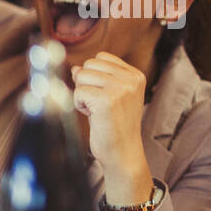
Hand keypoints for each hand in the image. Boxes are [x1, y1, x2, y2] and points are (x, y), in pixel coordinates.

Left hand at [71, 52, 153, 204]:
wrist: (122, 152)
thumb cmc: (113, 125)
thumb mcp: (108, 96)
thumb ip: (94, 79)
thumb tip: (75, 68)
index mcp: (135, 75)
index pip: (101, 58)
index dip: (93, 76)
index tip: (103, 96)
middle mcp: (130, 79)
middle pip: (89, 65)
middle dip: (86, 84)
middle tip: (98, 105)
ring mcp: (120, 88)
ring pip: (81, 76)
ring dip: (82, 95)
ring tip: (96, 110)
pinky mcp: (107, 100)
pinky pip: (77, 92)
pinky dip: (78, 105)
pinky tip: (92, 116)